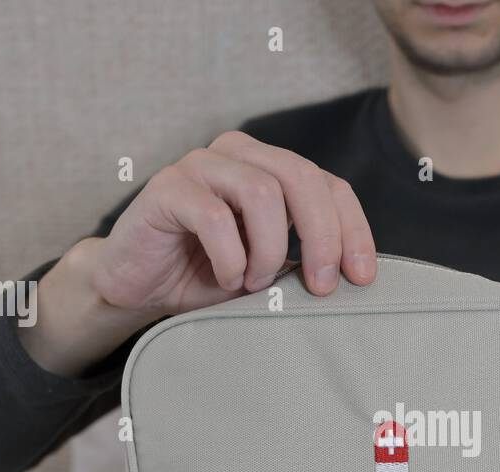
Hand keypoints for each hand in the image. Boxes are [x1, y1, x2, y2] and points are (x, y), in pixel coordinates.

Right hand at [24, 130, 375, 374]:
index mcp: (270, 168)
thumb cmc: (205, 274)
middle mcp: (238, 155)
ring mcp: (200, 165)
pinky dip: (229, 257)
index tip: (362, 277)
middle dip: (323, 237)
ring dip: (267, 251)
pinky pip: (214, 216)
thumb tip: (357, 275)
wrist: (137, 286)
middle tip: (321, 288)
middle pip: (302, 178)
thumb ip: (305, 258)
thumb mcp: (269, 269)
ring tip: (254, 283)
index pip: (328, 185)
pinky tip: (224, 277)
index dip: (352, 229)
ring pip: (262, 193)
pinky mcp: (165, 187)